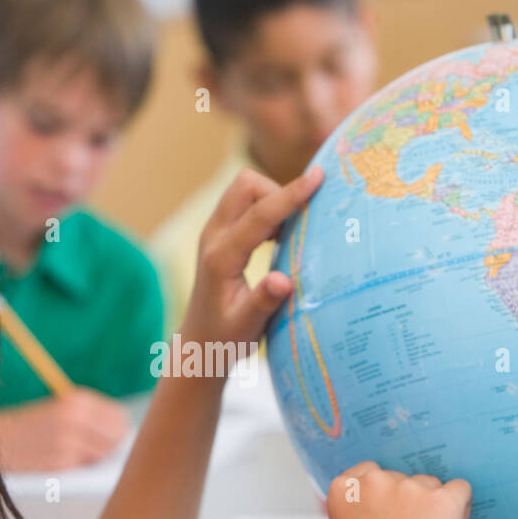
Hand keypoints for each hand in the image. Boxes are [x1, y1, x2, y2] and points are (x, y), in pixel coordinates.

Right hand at [0, 387, 129, 470]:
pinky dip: (78, 468)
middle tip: (102, 451)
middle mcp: (75, 419)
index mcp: (77, 400)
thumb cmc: (31, 427)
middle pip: (116, 437)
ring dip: (96, 459)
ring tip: (79, 456)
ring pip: (103, 455)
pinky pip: (83, 468)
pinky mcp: (60, 463)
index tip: (115, 437)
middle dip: (112, 446)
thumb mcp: (61, 409)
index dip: (119, 430)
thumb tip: (124, 436)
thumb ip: (90, 418)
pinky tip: (63, 462)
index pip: (118, 417)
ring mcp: (68, 442)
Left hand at [179, 166, 323, 353]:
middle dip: (278, 191)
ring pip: (244, 189)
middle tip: (302, 220)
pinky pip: (245, 203)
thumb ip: (264, 302)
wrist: (199, 341)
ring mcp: (214, 232)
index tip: (318, 177)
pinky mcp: (220, 234)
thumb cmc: (225, 338)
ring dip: (272, 199)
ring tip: (291, 231)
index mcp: (221, 257)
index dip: (290, 194)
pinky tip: (279, 235)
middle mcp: (213, 236)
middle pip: (245, 185)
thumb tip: (283, 280)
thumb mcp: (246, 326)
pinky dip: (267, 207)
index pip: (258, 215)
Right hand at [325, 461, 470, 518]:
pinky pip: (461, 490)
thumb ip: (367, 509)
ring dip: (432, 509)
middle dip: (409, 504)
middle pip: (403, 479)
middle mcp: (373, 481)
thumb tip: (403, 498)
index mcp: (344, 488)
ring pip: (431, 486)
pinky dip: (459, 511)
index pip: (370, 473)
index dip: (383, 500)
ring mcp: (407, 488)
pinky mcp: (440, 501)